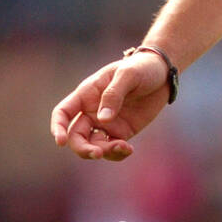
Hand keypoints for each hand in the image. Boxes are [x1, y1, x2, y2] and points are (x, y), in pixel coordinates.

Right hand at [50, 53, 172, 161]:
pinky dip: (117, 154)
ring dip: (103, 152)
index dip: (58, 127)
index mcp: (87, 94)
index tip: (61, 142)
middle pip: (76, 136)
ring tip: (123, 147)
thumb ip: (113, 95)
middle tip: (98, 153)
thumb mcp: (128, 74)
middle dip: (83, 148)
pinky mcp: (122, 131)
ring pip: (94, 145)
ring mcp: (106, 123)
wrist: (163, 73)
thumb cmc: (141, 67)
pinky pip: (112, 148)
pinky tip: (128, 150)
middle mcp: (92, 111)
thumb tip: (103, 120)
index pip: (63, 112)